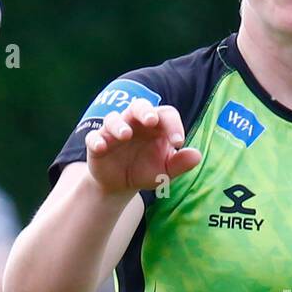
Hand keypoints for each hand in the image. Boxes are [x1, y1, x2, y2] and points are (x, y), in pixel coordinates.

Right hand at [86, 97, 201, 195]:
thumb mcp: (165, 171)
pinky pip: (94, 137)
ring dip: (119, 125)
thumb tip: (197, 155)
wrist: (121, 185)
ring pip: (114, 118)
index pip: (166, 115)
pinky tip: (101, 147)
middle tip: (151, 121)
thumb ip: (180, 163)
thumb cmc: (147, 171)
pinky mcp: (98, 142)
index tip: (178, 142)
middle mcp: (134, 123)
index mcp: (155, 126)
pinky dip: (97, 140)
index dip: (173, 125)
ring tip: (126, 135)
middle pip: (139, 106)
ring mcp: (114, 131)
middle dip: (145, 111)